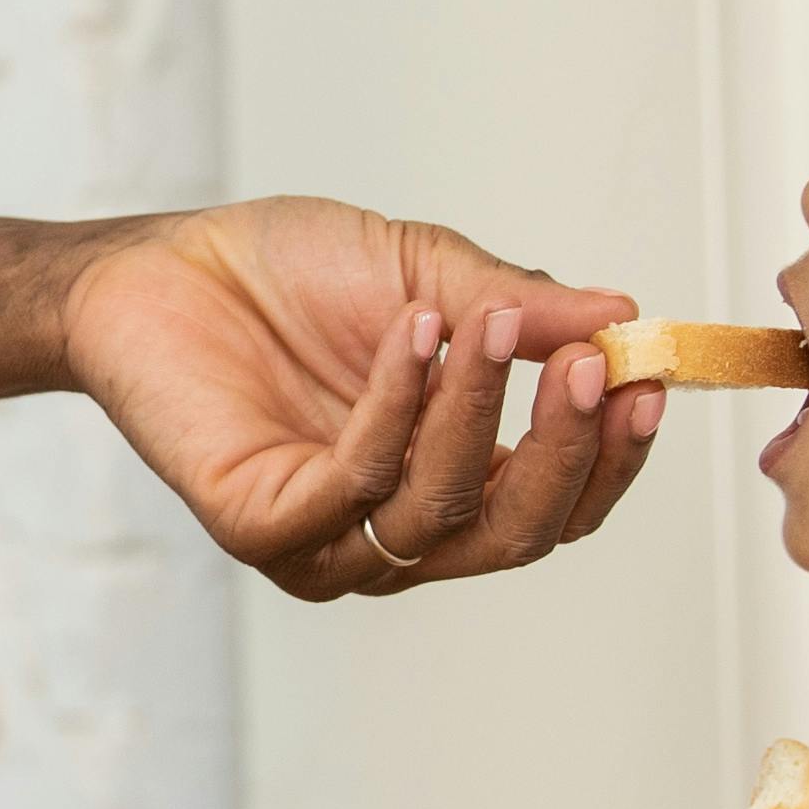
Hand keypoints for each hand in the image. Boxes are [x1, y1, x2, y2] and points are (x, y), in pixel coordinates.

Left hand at [61, 202, 657, 600]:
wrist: (162, 265)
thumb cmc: (290, 273)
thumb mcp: (427, 271)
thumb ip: (520, 307)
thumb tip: (625, 318)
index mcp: (450, 484)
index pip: (558, 506)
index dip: (609, 454)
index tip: (647, 378)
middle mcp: (396, 531)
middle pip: (518, 534)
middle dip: (566, 451)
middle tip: (592, 365)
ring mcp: (330, 543)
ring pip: (442, 512)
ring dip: (476, 408)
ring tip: (485, 320)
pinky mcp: (264, 529)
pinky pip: (357, 484)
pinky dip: (397, 405)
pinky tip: (411, 330)